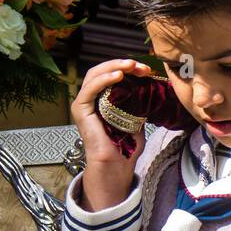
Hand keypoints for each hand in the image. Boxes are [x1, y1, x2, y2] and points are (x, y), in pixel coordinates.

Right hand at [71, 59, 149, 210]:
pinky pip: (90, 88)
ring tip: (131, 66)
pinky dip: (104, 79)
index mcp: (102, 98)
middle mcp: (91, 98)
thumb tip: (150, 88)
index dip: (128, 69)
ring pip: (95, 75)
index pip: (112, 74)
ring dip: (115, 67)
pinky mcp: (80, 109)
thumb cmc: (125, 145)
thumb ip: (137, 102)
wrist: (116, 164)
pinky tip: (118, 75)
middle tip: (140, 66)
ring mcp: (84, 103)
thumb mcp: (135, 118)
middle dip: (123, 65)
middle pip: (103, 71)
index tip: (146, 70)